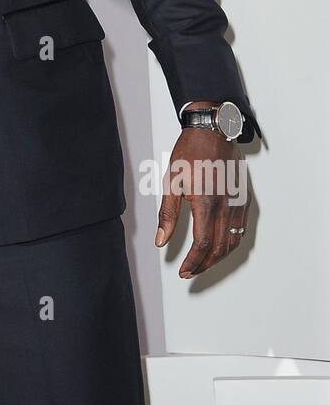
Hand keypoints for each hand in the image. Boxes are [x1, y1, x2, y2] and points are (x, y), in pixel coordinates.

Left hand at [156, 122, 248, 278]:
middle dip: (204, 264)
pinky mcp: (244, 199)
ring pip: (233, 241)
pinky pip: (241, 229)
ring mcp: (238, 202)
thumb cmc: (190, 153)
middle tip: (190, 273)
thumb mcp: (172, 181)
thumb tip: (161, 240)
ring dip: (218, 257)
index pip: (203, 243)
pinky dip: (231, 243)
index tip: (184, 272)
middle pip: (219, 247)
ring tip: (202, 263)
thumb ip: (167, 214)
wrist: (213, 131)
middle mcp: (226, 205)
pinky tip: (219, 246)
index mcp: (206, 202)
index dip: (194, 262)